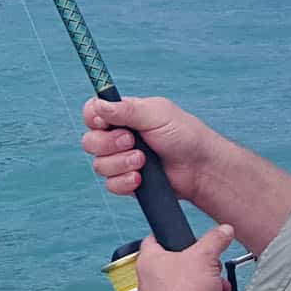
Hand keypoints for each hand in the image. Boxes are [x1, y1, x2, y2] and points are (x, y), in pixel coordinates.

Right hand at [81, 96, 219, 203]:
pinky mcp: (127, 182)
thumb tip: (98, 105)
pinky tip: (140, 178)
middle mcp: (118, 137)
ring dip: (120, 163)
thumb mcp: (156, 114)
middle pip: (90, 141)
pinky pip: (110, 185)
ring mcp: (121, 161)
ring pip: (99, 165)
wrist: (201, 168)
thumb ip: (126, 109)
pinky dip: (124, 182)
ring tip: (143, 161)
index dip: (92, 118)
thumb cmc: (184, 135)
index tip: (103, 122)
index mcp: (123, 115)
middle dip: (108, 143)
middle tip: (132, 141)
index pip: (92, 113)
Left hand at [137, 224, 234, 290]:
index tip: (185, 236)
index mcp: (147, 262)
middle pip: (178, 262)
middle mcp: (149, 281)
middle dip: (201, 265)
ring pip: (187, 283)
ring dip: (207, 283)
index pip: (155, 238)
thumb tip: (223, 230)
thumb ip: (215, 239)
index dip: (172, 234)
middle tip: (211, 266)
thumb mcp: (206, 256)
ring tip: (216, 286)